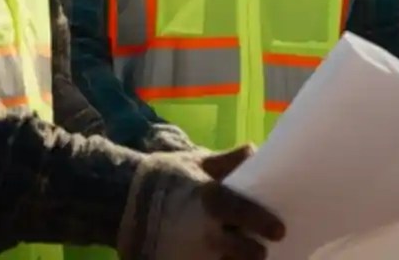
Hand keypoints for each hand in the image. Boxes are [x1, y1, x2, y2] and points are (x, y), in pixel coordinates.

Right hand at [118, 144, 284, 258]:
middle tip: (260, 251)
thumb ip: (226, 161)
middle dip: (254, 254)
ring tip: (239, 259)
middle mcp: (202, 232)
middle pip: (241, 253)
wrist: (118, 201)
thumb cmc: (163, 178)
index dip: (262, 222)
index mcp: (209, 199)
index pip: (243, 213)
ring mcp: (189, 255)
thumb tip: (253, 150)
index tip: (279, 232)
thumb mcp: (194, 162)